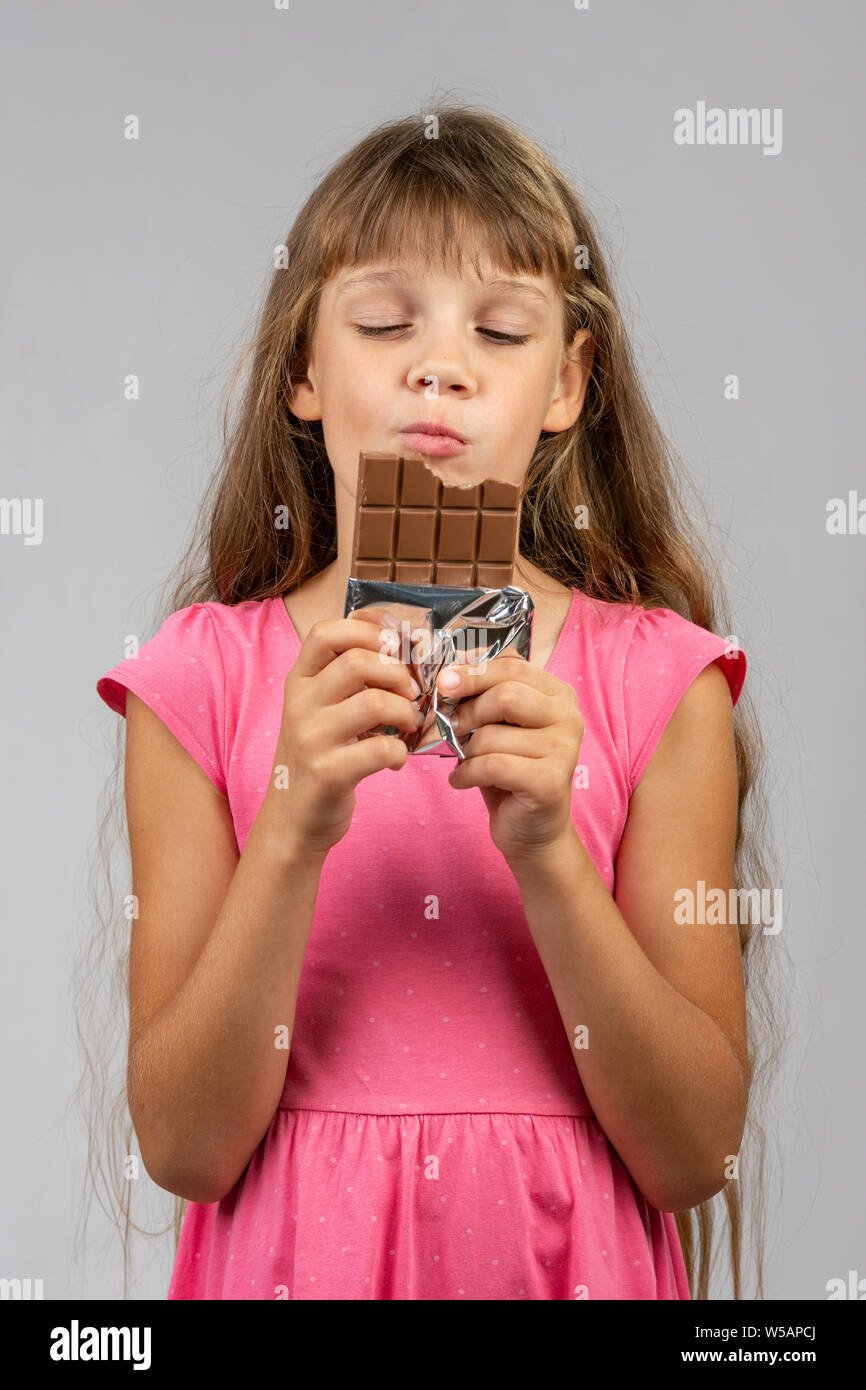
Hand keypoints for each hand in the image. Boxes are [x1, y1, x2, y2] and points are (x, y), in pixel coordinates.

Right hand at [264, 612, 420, 855]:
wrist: (292, 821)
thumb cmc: (319, 756)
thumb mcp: (319, 709)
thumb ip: (347, 677)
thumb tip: (399, 638)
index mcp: (298, 682)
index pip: (326, 632)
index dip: (368, 629)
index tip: (396, 644)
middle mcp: (299, 705)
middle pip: (358, 662)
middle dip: (398, 674)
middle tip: (411, 694)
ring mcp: (310, 739)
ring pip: (375, 703)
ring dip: (406, 712)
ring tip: (409, 726)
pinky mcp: (328, 773)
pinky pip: (382, 748)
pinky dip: (400, 753)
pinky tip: (396, 760)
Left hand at [437, 654, 584, 862]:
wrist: (532, 829)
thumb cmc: (511, 771)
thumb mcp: (499, 726)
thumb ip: (485, 695)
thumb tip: (449, 673)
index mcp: (559, 695)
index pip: (513, 667)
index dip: (473, 672)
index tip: (444, 682)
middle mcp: (570, 717)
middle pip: (505, 695)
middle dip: (467, 712)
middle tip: (451, 728)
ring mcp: (565, 750)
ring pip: (492, 735)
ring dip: (465, 751)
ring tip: (465, 761)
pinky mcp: (551, 781)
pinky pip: (492, 766)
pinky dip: (466, 773)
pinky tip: (462, 780)